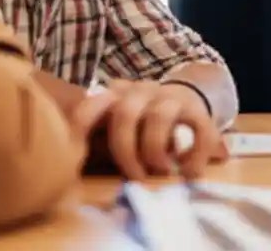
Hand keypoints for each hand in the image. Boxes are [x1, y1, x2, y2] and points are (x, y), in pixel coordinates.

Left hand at [85, 80, 225, 180]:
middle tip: (134, 177)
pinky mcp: (199, 110)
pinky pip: (200, 129)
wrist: (186, 101)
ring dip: (155, 150)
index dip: (83, 129)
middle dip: (126, 151)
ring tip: (161, 172)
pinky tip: (189, 173)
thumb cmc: (142, 125)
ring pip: (159, 116)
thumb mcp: (118, 128)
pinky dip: (195, 155)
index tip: (79, 158)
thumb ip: (98, 139)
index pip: (92, 105)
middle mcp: (141, 92)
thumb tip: (71, 169)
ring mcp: (170, 98)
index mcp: (116, 96)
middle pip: (125, 113)